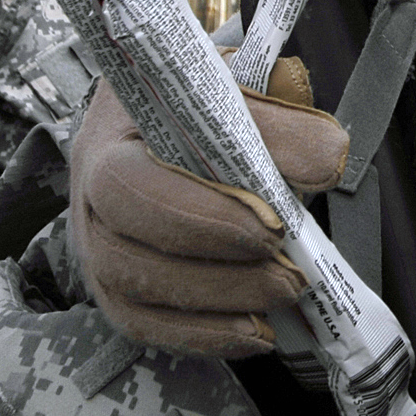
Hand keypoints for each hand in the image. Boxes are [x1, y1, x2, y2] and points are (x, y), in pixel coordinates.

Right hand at [69, 56, 348, 357]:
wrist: (162, 113)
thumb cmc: (199, 98)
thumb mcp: (236, 80)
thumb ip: (279, 111)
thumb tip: (326, 157)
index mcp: (111, 136)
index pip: (134, 183)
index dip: (203, 213)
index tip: (276, 223)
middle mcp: (89, 197)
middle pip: (128, 251)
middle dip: (218, 267)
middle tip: (290, 270)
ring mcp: (95, 248)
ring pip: (138, 294)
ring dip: (220, 303)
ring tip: (286, 294)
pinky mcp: (115, 288)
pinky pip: (147, 326)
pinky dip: (204, 335)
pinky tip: (257, 332)